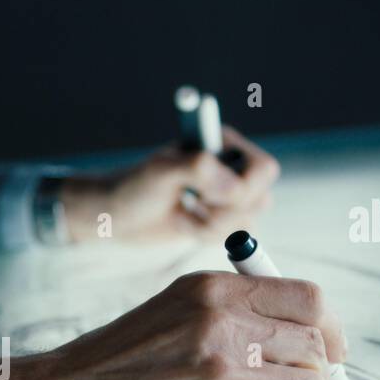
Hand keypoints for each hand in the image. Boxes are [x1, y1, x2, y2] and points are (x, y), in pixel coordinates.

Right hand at [0, 270, 345, 379]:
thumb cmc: (105, 369)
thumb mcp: (169, 314)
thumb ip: (229, 316)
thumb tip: (299, 338)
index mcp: (210, 290)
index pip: (308, 298)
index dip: (326, 329)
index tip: (324, 351)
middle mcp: (222, 322)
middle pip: (316, 343)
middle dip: (313, 371)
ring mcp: (223, 372)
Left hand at [59, 126, 279, 243]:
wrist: (116, 215)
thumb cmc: (134, 186)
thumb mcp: (161, 172)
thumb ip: (198, 169)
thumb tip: (234, 186)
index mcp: (223, 143)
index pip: (263, 169)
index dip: (241, 189)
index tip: (203, 194)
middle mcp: (231, 166)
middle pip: (261, 197)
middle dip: (225, 212)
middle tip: (192, 205)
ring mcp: (228, 193)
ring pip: (248, 220)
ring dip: (213, 225)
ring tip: (183, 215)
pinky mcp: (220, 218)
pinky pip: (235, 236)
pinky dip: (208, 236)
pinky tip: (184, 224)